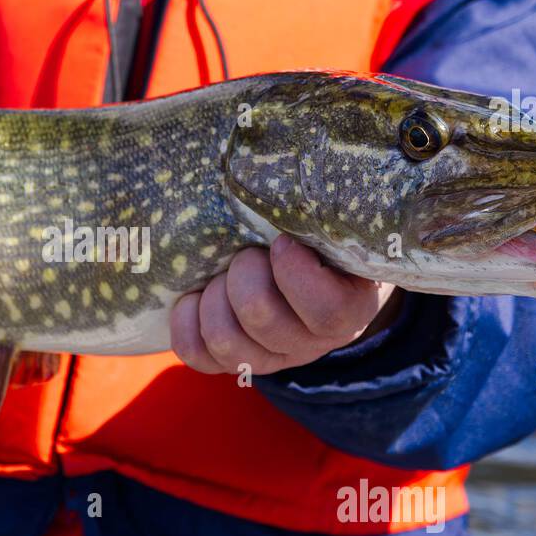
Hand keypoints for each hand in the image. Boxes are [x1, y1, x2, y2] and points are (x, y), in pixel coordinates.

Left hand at [170, 234, 399, 375]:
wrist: (307, 270)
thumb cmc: (320, 238)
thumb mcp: (334, 225)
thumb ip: (322, 214)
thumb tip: (284, 174)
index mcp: (348, 311)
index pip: (326, 310)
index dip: (294, 272)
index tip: (281, 241)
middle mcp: (310, 343)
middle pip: (260, 317)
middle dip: (243, 271)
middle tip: (248, 252)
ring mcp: (269, 358)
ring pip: (224, 340)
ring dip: (214, 296)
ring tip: (223, 274)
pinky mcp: (230, 361)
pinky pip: (196, 354)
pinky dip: (186, 319)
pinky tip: (196, 295)